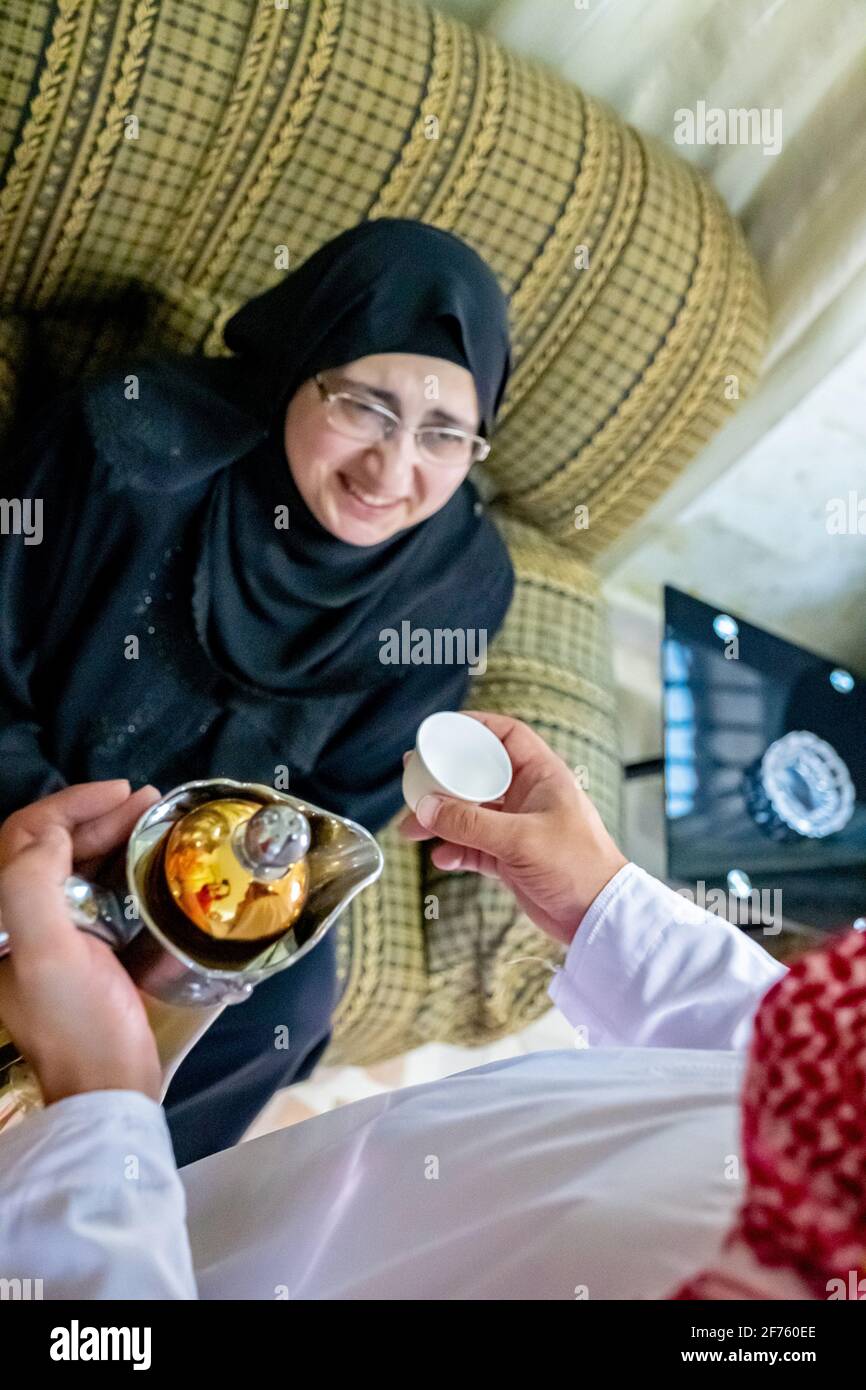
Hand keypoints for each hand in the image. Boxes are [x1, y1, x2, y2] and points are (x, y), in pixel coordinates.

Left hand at [0, 781, 162, 1103]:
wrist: (109, 1085)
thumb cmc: (79, 1023)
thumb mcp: (47, 953)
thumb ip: (33, 886)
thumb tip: (55, 834)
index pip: (21, 837)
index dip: (66, 806)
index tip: (117, 792)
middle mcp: (15, 922)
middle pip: (47, 845)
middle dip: (93, 814)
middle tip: (145, 798)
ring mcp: (48, 934)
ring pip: (72, 863)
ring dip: (108, 833)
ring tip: (152, 814)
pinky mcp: (79, 946)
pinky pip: (93, 888)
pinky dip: (118, 863)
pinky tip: (146, 854)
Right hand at [399, 713, 626, 945]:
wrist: (597, 916)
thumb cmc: (578, 866)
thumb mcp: (520, 839)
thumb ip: (470, 824)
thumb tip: (427, 809)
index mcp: (542, 776)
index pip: (506, 736)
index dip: (475, 727)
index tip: (441, 731)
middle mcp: (528, 797)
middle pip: (477, 776)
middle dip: (443, 781)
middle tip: (412, 783)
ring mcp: (518, 828)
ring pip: (470, 814)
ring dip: (441, 821)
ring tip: (412, 830)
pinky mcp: (511, 858)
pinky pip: (474, 847)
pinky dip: (455, 851)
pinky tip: (441, 858)